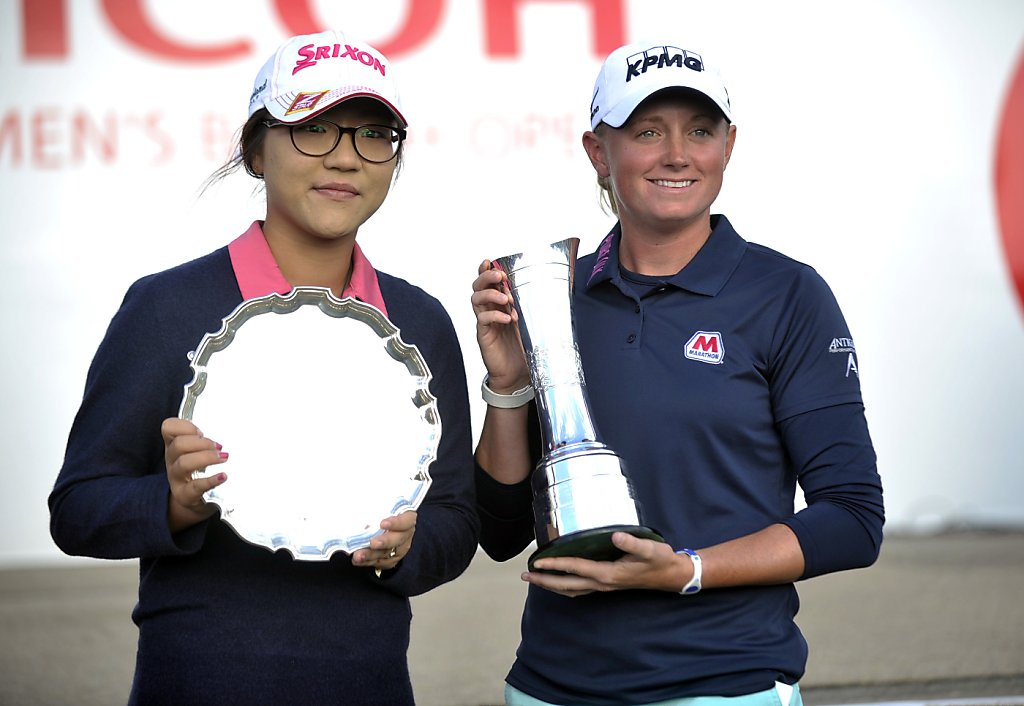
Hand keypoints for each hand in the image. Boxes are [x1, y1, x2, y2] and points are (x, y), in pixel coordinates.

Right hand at [162, 417, 227, 532]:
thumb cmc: (197, 469)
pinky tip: (223, 476)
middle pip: (179, 445)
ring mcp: (176, 478)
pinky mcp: (185, 495)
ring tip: (223, 458)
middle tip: (219, 447)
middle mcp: (172, 460)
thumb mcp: (195, 451)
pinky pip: (195, 487)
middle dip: (201, 442)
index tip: (201, 432)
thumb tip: (223, 435)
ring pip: (184, 463)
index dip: (185, 426)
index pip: (169, 427)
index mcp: (174, 445)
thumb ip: (203, 440)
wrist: (193, 499)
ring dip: (206, 457)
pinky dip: (211, 480)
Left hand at [352, 510, 416, 572]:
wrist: (380, 523)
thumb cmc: (381, 511)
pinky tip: (358, 560)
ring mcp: (399, 548)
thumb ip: (375, 507)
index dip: (396, 523)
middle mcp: (405, 533)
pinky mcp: (391, 559)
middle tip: (372, 543)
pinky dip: (368, 562)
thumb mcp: (381, 506)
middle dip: (385, 542)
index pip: (407, 520)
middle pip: (398, 539)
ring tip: (358, 556)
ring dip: (372, 555)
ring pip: (387, 553)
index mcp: (406, 517)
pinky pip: (380, 562)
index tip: (382, 523)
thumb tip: (358, 506)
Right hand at [470, 260, 529, 391]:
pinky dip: (495, 315)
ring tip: (507, 300)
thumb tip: (552, 287)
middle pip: (478, 286)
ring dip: (491, 295)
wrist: (517, 374)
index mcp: (500, 303)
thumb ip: (533, 306)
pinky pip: (483, 319)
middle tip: (500, 276)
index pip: (489, 282)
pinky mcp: (484, 335)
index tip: (491, 261)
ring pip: (476, 299)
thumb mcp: (531, 322)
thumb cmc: (523, 347)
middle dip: (487, 277)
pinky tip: (508, 319)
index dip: (486, 270)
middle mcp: (490, 309)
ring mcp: (485, 322)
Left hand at [524, 532, 689, 596]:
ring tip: (534, 579)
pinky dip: (564, 585)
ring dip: (551, 586)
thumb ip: (632, 543)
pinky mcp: (606, 584)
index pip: (576, 568)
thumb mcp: (649, 549)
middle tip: (525, 576)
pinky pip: (579, 588)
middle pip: (567, 584)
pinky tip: (559, 580)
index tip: (537, 563)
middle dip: (544, 581)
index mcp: (609, 573)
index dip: (555, 565)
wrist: (670, 575)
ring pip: (571, 589)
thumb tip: (615, 536)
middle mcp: (603, 583)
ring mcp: (604, 586)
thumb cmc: (660, 559)